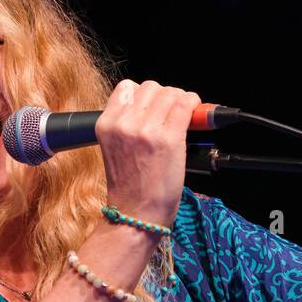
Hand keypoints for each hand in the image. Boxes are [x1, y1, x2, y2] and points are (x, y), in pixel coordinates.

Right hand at [96, 79, 201, 229]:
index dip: (144, 96)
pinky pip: (186, 105)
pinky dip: (194, 105)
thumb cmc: (130, 186)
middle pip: (151, 87)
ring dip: (179, 101)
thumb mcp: (115, 148)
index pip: (127, 88)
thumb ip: (127, 124)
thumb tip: (156, 104)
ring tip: (181, 117)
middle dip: (164, 97)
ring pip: (170, 92)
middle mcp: (124, 123)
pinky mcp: (169, 138)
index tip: (153, 108)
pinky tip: (195, 114)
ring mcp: (147, 130)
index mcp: (106, 124)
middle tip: (170, 115)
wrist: (136, 214)